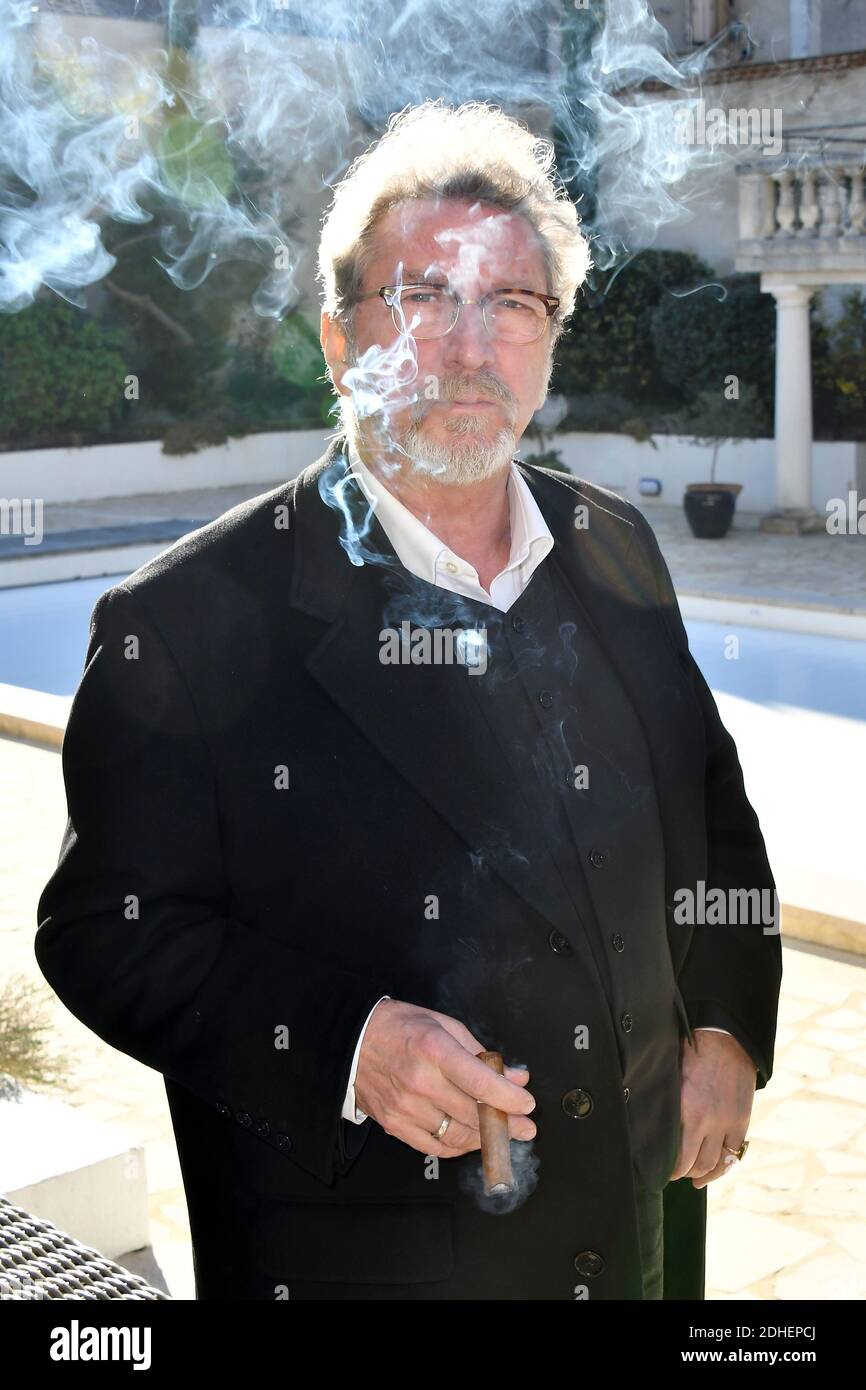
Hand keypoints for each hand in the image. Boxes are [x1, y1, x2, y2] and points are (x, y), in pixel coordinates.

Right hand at [354, 998, 536, 1157]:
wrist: (351, 1041)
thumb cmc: (398, 1027)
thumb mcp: (444, 1026)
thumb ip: (480, 1054)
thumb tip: (514, 1077)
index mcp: (434, 1050)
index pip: (481, 1082)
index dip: (509, 1099)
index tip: (527, 1105)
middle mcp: (420, 1081)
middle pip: (473, 1114)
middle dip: (506, 1124)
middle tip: (525, 1127)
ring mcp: (406, 1107)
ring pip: (456, 1135)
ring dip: (484, 1139)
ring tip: (500, 1134)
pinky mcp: (395, 1124)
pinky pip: (434, 1146)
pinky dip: (457, 1147)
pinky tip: (470, 1139)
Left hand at [670, 1030, 756, 1187]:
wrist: (726, 1041)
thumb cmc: (692, 1054)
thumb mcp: (671, 1076)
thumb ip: (665, 1101)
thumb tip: (645, 1118)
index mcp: (686, 1110)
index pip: (677, 1155)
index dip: (669, 1169)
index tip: (660, 1170)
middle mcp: (708, 1122)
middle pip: (695, 1164)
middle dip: (683, 1173)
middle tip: (674, 1173)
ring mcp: (727, 1123)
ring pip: (715, 1164)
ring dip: (702, 1173)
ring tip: (692, 1176)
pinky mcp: (742, 1121)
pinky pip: (734, 1155)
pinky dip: (723, 1167)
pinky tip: (712, 1172)